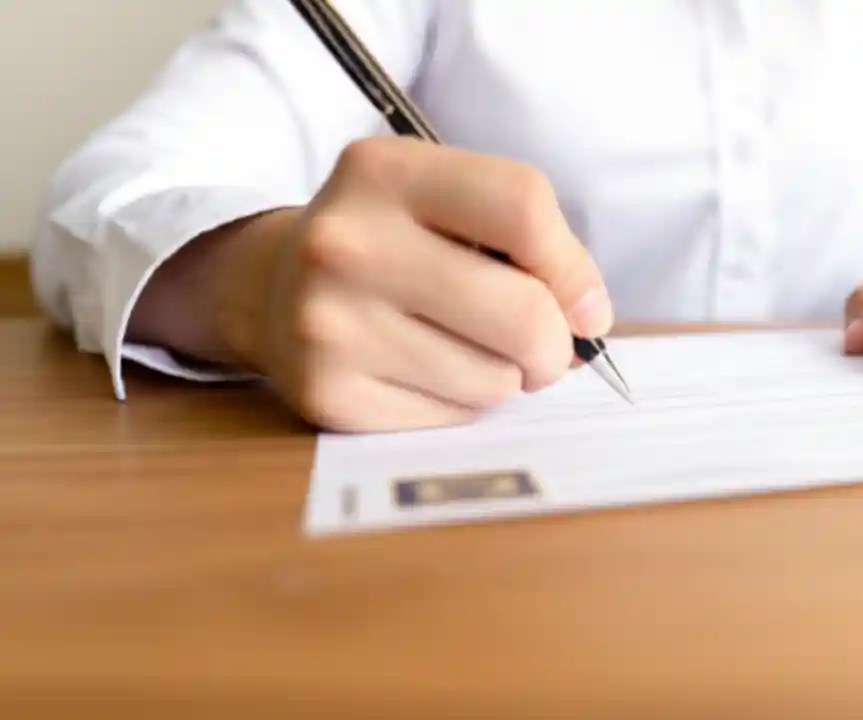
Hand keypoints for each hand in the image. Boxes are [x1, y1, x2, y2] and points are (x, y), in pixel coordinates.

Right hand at [133, 138, 613, 431]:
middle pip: (524, 312)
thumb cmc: (394, 241)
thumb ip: (530, 239)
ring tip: (463, 347)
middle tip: (541, 345)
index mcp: (385, 172)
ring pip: (495, 378)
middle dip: (554, 344)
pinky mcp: (327, 395)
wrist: (271, 286)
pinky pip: (452, 418)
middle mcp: (345, 243)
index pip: (523, 206)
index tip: (583, 303)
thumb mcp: (448, 202)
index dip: (574, 267)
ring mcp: (328, 323)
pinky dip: (460, 404)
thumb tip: (589, 318)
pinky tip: (423, 372)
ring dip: (504, 375)